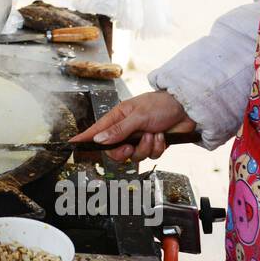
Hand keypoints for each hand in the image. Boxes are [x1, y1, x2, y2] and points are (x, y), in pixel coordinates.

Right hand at [69, 90, 195, 164]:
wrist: (187, 108)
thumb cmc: (161, 104)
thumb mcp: (138, 116)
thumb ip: (119, 130)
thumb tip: (100, 139)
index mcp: (118, 118)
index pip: (97, 131)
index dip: (85, 138)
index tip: (72, 145)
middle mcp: (127, 130)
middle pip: (115, 151)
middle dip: (123, 152)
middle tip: (129, 147)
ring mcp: (140, 139)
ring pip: (134, 156)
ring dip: (146, 147)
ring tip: (154, 134)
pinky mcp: (153, 145)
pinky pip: (150, 156)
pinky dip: (157, 147)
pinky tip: (162, 137)